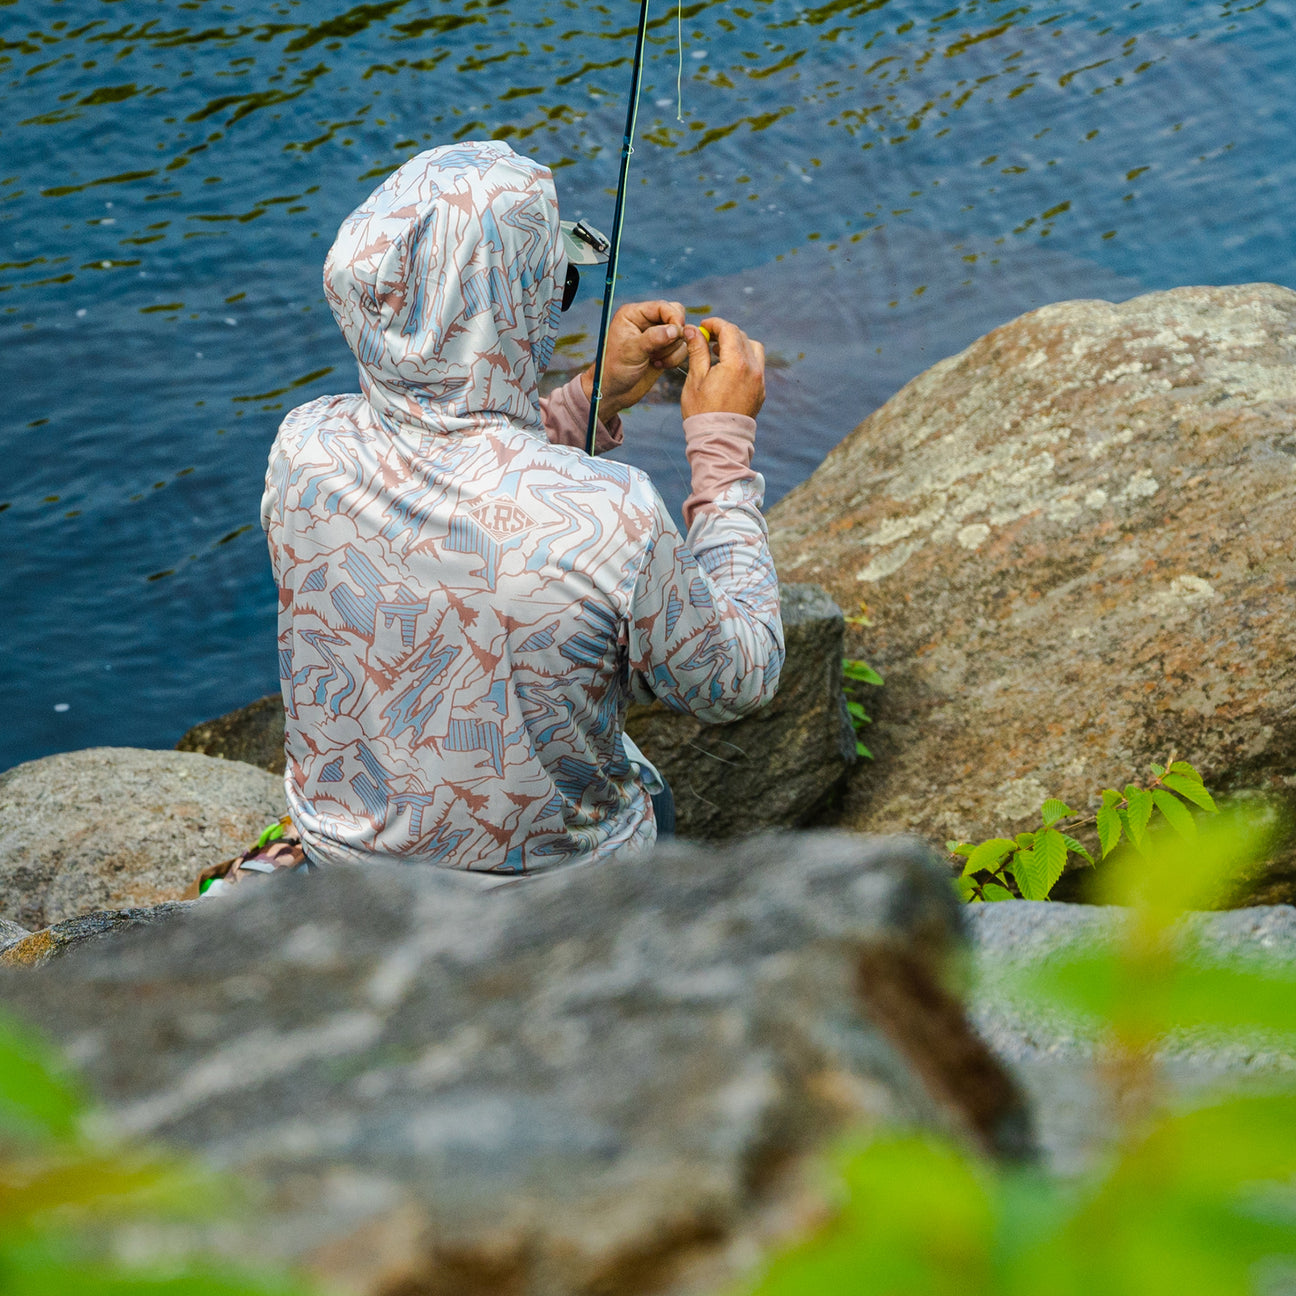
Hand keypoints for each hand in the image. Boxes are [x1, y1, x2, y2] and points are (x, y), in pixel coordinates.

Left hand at [581, 300, 688, 421]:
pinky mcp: (663, 350)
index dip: (674, 318)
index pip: (663, 307)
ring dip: (673, 350)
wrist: (614, 392)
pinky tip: (659, 365)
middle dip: (675, 335)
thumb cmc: (614, 369)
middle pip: (676, 316)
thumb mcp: (631, 351)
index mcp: (634, 314)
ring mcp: (656, 336)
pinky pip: (681, 348)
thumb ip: (653, 338)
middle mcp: (646, 321)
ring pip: (681, 334)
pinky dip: (674, 359)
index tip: (677, 333)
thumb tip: (675, 330)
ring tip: (655, 360)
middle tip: (663, 348)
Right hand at [680, 316, 764, 420]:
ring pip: (754, 349)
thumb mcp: (696, 379)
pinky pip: (756, 366)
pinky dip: (744, 360)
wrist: (719, 441)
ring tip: (720, 352)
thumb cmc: (702, 412)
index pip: (729, 330)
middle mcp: (753, 369)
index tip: (703, 325)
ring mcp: (759, 381)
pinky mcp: (760, 392)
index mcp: (736, 363)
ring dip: (738, 345)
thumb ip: (697, 351)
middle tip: (708, 338)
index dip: (715, 323)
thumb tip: (693, 330)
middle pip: (742, 337)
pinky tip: (729, 369)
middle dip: (725, 333)